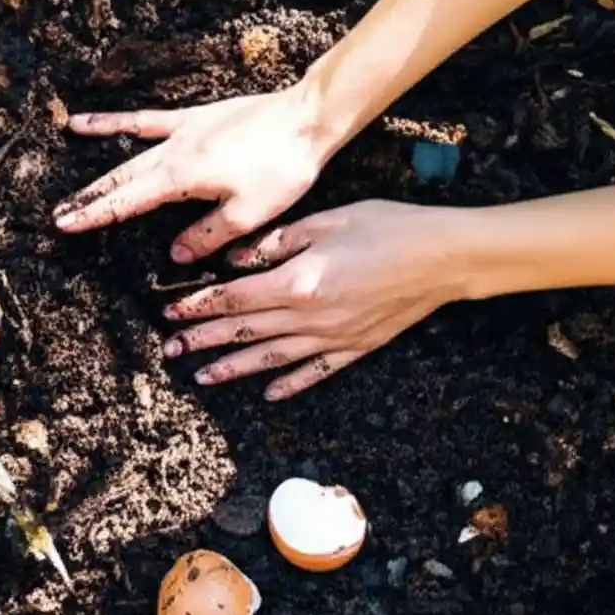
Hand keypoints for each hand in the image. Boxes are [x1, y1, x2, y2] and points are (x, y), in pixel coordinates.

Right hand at [55, 86, 334, 262]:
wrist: (305, 119)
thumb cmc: (282, 168)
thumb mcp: (247, 215)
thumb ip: (206, 235)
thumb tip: (175, 255)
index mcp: (182, 178)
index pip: (128, 201)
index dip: (96, 215)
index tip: (66, 225)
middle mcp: (173, 151)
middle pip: (121, 178)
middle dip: (89, 198)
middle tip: (59, 214)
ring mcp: (181, 131)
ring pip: (129, 153)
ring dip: (98, 170)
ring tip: (68, 182)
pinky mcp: (193, 118)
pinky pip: (146, 121)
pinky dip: (116, 123)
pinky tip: (88, 122)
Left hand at [161, 200, 471, 399]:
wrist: (443, 257)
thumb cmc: (386, 228)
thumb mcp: (325, 221)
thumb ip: (275, 243)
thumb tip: (234, 260)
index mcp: (297, 282)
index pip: (234, 299)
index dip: (199, 307)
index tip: (172, 314)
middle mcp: (309, 317)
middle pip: (245, 331)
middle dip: (203, 341)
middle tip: (171, 352)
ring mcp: (333, 337)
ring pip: (271, 358)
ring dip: (234, 368)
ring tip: (203, 378)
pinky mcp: (355, 348)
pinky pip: (315, 371)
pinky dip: (289, 385)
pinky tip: (269, 394)